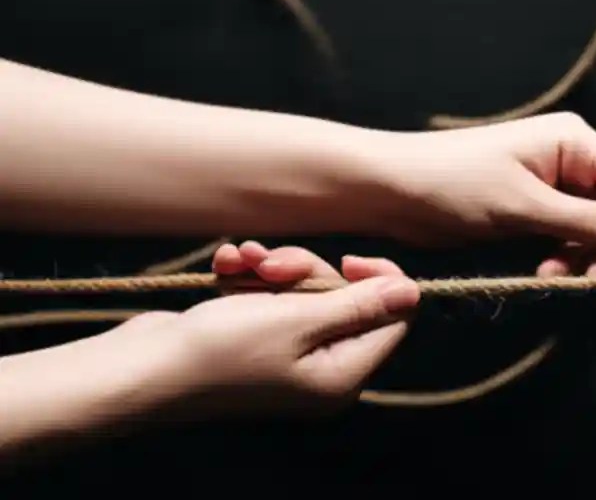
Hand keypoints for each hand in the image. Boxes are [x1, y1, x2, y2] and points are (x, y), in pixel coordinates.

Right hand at [103, 241, 420, 419]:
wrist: (142, 370)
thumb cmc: (218, 352)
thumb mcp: (297, 320)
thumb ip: (360, 304)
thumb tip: (414, 292)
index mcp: (343, 377)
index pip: (394, 320)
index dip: (377, 281)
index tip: (348, 257)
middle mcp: (322, 371)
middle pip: (346, 300)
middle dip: (309, 271)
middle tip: (274, 265)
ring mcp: (288, 357)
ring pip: (306, 291)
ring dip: (274, 268)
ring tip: (242, 263)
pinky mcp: (257, 341)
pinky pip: (272, 297)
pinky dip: (251, 278)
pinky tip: (228, 266)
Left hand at [367, 112, 595, 274]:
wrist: (392, 189)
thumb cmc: (454, 185)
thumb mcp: (525, 208)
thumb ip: (588, 223)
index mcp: (575, 141)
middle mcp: (572, 156)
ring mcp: (555, 181)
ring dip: (586, 258)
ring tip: (556, 277)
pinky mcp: (537, 205)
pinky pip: (572, 235)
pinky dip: (567, 257)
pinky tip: (545, 272)